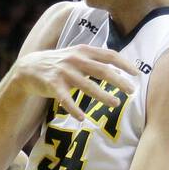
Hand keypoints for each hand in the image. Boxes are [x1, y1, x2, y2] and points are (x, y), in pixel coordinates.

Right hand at [12, 45, 138, 121]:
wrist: (30, 68)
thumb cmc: (59, 64)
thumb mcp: (76, 55)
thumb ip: (95, 60)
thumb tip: (118, 68)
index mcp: (84, 51)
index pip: (109, 55)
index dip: (125, 64)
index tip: (138, 74)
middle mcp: (75, 60)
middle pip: (102, 70)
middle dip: (119, 81)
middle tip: (132, 91)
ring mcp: (64, 72)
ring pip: (86, 85)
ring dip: (102, 95)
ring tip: (115, 104)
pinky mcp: (52, 85)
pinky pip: (65, 99)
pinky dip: (74, 109)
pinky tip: (82, 118)